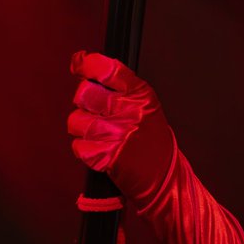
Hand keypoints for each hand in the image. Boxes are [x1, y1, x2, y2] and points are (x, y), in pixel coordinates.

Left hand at [68, 52, 174, 205]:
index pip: (107, 69)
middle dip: (83, 103)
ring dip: (82, 130)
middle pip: (84, 93)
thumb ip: (117, 87)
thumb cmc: (153, 143)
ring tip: (100, 136)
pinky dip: (85, 151)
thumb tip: (79, 63)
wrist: (166, 180)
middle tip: (96, 113)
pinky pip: (78, 146)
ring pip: (76, 121)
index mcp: (141, 96)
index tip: (80, 64)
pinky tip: (101, 151)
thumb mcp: (146, 108)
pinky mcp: (107, 157)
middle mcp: (130, 112)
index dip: (87, 65)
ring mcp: (118, 135)